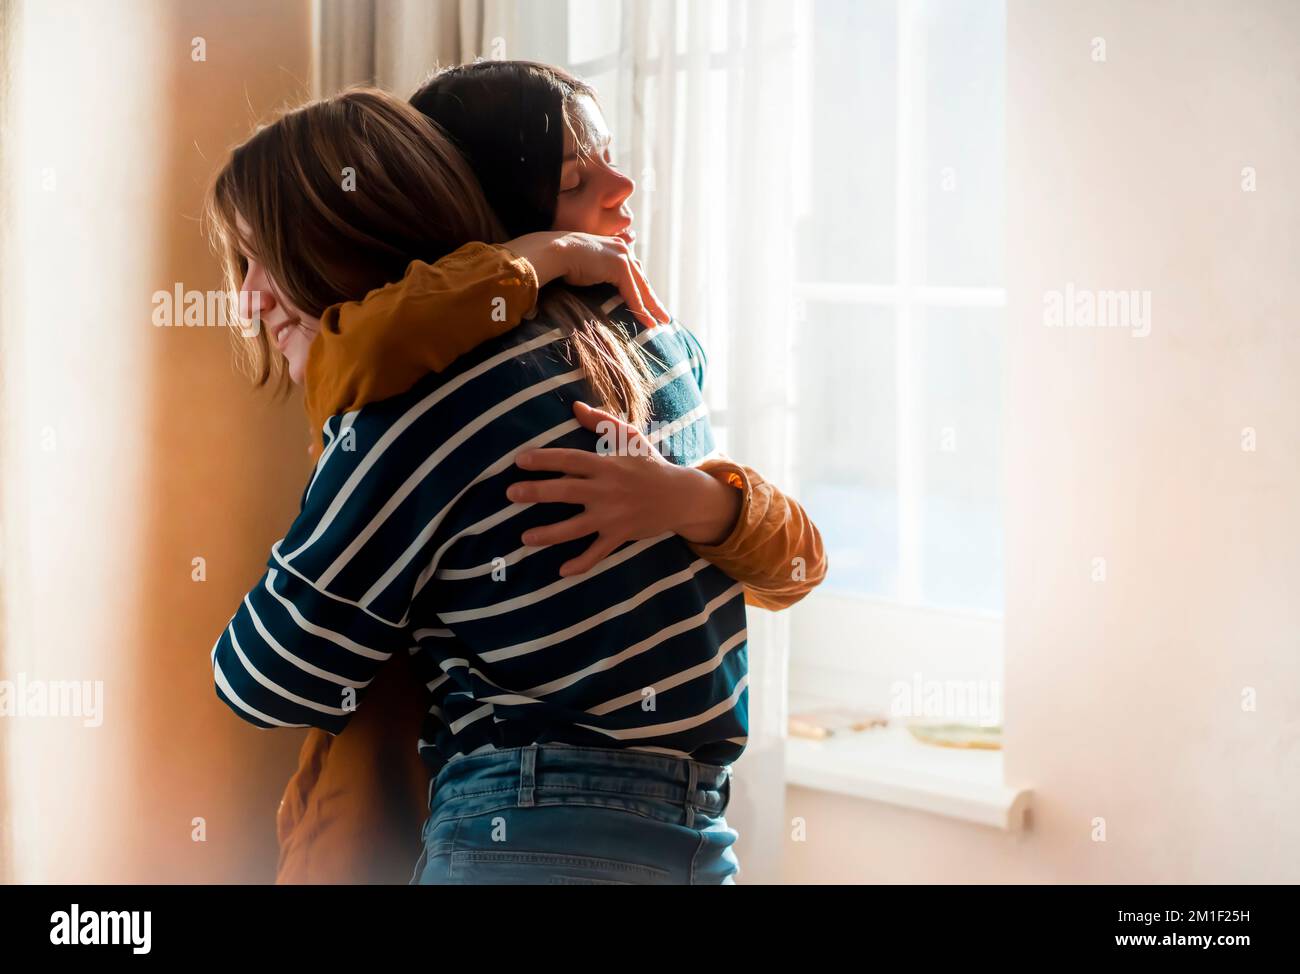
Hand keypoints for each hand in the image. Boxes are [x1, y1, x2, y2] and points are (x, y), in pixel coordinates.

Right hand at [502, 231, 668, 327]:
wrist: (554, 252)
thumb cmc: (562, 263)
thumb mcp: (586, 270)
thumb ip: (598, 276)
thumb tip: (597, 291)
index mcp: (615, 248)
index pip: (633, 274)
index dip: (642, 291)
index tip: (649, 306)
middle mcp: (622, 249)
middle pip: (642, 280)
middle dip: (653, 300)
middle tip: (664, 317)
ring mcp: (622, 255)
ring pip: (642, 287)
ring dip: (652, 307)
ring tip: (661, 322)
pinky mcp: (620, 266)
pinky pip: (633, 292)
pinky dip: (640, 308)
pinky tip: (648, 321)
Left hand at [507, 402, 742, 576]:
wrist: (681, 496)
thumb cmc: (650, 464)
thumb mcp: (631, 437)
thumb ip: (602, 422)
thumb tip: (575, 406)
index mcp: (606, 465)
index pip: (570, 460)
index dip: (545, 460)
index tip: (520, 460)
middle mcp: (607, 490)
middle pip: (566, 491)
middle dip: (537, 493)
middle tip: (510, 494)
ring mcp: (613, 516)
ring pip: (576, 527)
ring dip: (549, 534)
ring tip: (525, 537)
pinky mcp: (620, 535)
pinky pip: (597, 552)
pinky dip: (581, 563)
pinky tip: (562, 571)